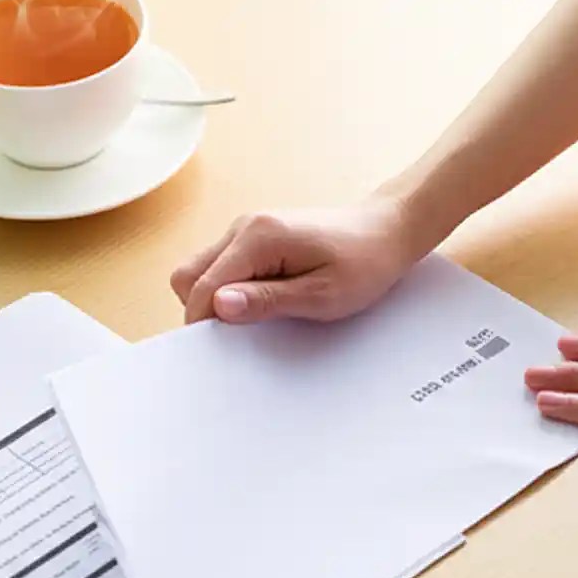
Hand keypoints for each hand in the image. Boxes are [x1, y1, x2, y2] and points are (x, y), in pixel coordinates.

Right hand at [169, 198, 419, 323]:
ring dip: (217, 298)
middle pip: (189, 275)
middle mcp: (244, 227)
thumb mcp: (321, 295)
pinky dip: (230, 288)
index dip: (204, 322)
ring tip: (256, 316)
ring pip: (202, 270)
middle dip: (203, 309)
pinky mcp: (255, 237)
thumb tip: (219, 306)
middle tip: (239, 333)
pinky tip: (262, 300)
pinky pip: (223, 266)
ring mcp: (247, 229)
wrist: (388, 231)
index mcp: (258, 238)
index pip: (202, 286)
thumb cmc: (364, 262)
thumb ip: (267, 301)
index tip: (220, 349)